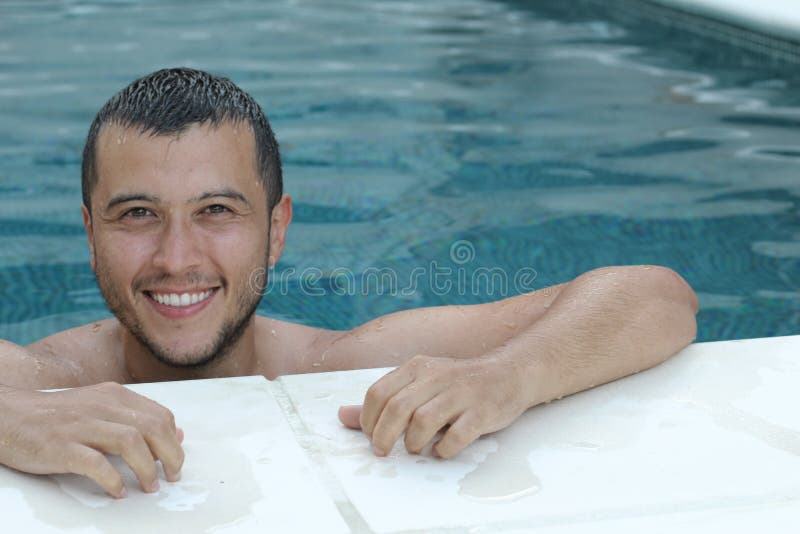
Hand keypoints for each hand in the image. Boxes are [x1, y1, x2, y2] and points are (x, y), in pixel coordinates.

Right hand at [0, 382, 183, 497]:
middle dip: (170, 456)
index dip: (174, 441)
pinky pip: (96, 463)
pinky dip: (113, 479)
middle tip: (171, 477)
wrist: (8, 415)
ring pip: (131, 441)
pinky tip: (118, 491)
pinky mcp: (61, 446)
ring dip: (147, 468)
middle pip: (153, 427)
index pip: (161, 415)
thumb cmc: (58, 416)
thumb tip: (178, 434)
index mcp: (115, 396)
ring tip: (149, 487)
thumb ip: (136, 418)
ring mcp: (81, 425)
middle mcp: (102, 406)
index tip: (175, 461)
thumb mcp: (101, 407)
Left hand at [338, 354, 530, 457]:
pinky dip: (444, 448)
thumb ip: (383, 401)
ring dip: (413, 442)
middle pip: (397, 408)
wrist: (509, 374)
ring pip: (423, 420)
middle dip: (383, 436)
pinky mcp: (481, 412)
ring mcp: (461, 393)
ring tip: (415, 448)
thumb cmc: (457, 384)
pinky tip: (441, 450)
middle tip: (384, 451)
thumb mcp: (419, 385)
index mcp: (418, 367)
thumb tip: (342, 417)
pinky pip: (457, 435)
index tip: (372, 436)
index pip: (379, 393)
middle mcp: (437, 376)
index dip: (368, 420)